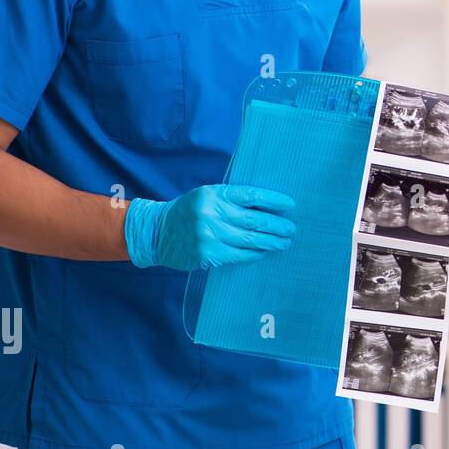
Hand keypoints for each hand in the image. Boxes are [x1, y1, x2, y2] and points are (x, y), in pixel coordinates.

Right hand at [124, 185, 296, 270]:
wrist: (157, 232)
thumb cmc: (189, 211)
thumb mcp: (207, 196)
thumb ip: (232, 199)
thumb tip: (269, 207)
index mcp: (213, 194)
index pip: (252, 195)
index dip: (274, 200)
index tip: (291, 204)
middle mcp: (210, 213)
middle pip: (254, 220)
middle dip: (277, 225)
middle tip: (291, 229)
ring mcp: (207, 236)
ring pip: (249, 240)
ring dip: (271, 242)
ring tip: (284, 242)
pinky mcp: (206, 255)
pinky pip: (238, 255)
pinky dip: (255, 254)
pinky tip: (265, 252)